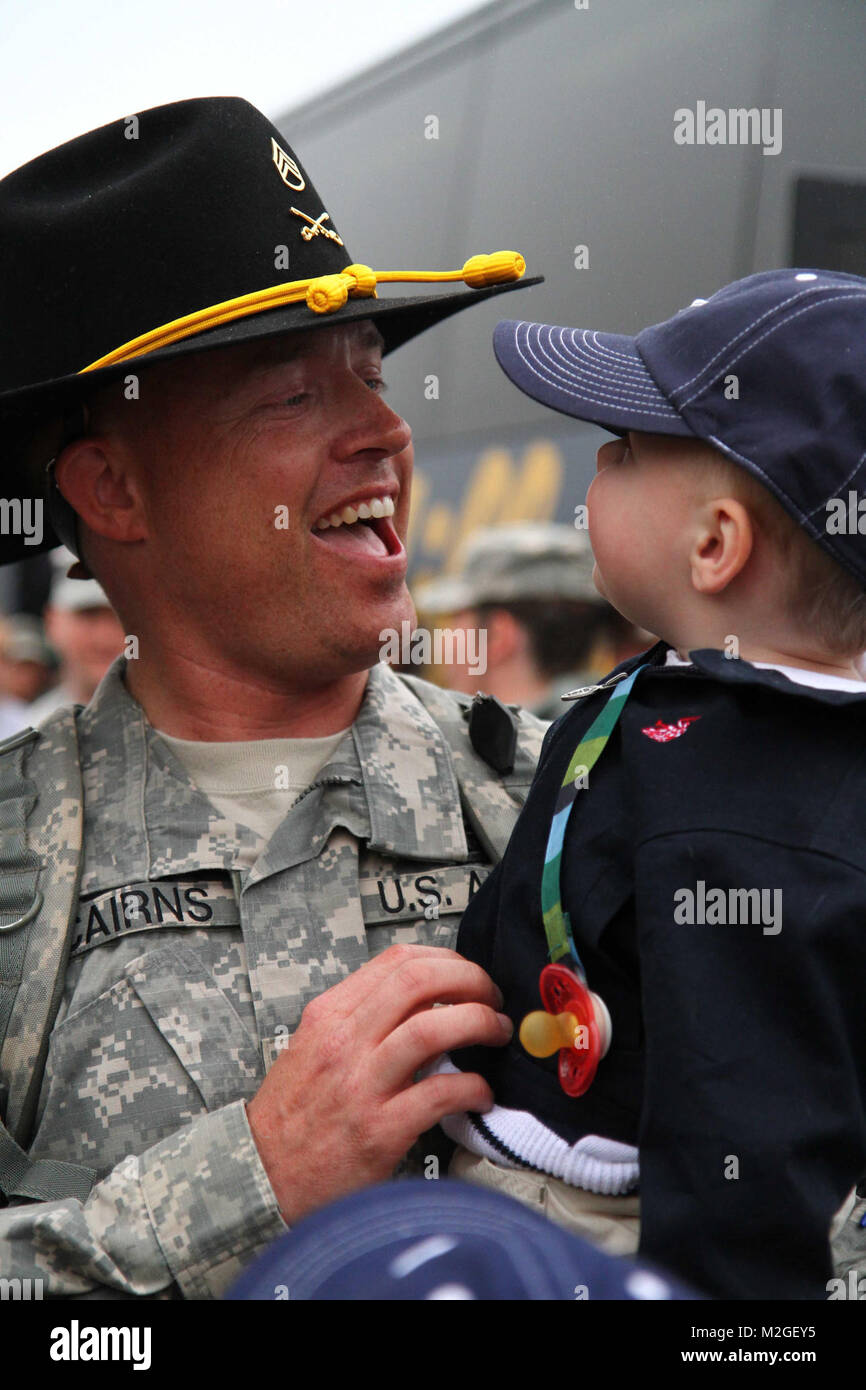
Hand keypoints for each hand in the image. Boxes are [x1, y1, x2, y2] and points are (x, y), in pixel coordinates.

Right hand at [246, 943, 510, 1223]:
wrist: (262, 1175)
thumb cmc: (294, 1114)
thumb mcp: (315, 1047)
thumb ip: (362, 1020)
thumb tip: (425, 1001)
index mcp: (330, 1014)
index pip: (397, 961)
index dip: (446, 960)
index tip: (467, 975)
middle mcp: (344, 1041)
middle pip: (419, 982)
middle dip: (470, 981)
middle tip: (491, 997)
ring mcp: (361, 1084)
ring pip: (433, 1029)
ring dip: (479, 1023)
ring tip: (496, 1032)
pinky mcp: (379, 1130)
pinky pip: (440, 1093)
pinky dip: (473, 1087)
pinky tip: (482, 1093)